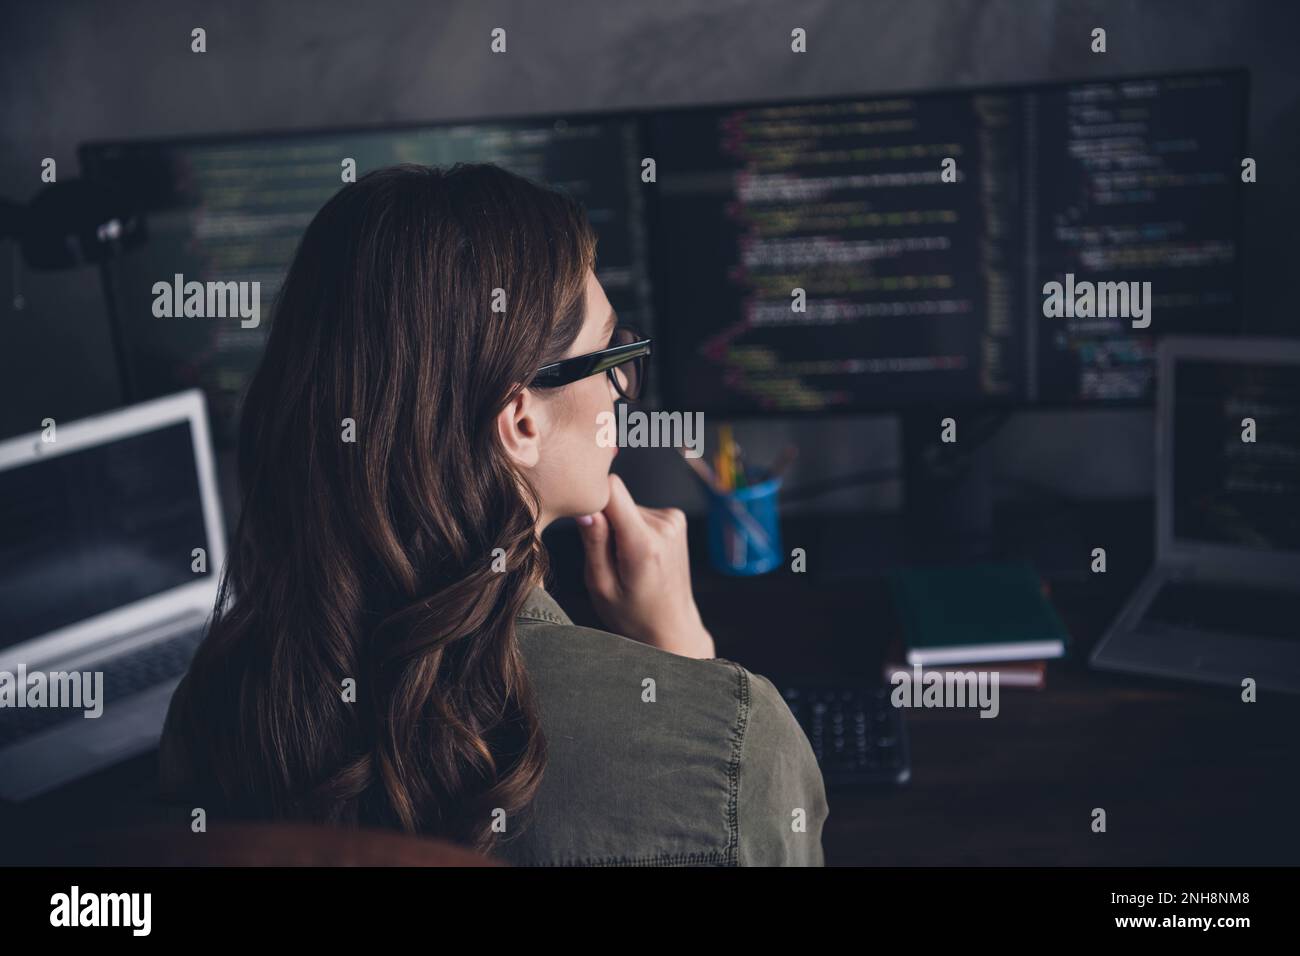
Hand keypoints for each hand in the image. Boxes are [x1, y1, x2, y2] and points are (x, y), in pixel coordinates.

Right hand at [577, 473, 715, 658]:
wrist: (671, 626)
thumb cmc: (633, 614)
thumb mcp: (601, 585)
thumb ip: (594, 543)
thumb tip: (586, 508)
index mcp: (643, 543)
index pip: (612, 489)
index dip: (592, 500)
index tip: (585, 521)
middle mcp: (664, 526)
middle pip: (617, 499)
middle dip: (606, 523)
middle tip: (609, 558)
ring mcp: (674, 520)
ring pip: (627, 506)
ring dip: (620, 528)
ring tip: (626, 561)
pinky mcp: (675, 519)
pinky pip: (640, 511)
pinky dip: (633, 529)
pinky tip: (638, 555)